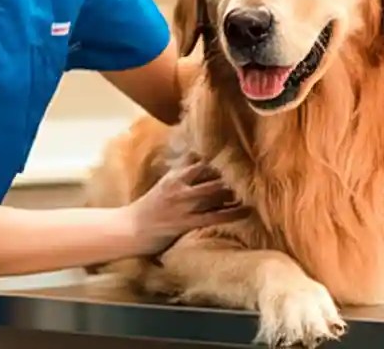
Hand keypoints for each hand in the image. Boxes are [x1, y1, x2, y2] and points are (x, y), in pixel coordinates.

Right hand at [125, 154, 248, 255]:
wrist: (129, 229)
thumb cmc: (149, 208)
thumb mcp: (165, 185)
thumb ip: (183, 173)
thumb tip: (201, 160)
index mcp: (175, 175)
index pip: (202, 160)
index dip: (222, 157)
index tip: (241, 153)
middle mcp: (180, 186)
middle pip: (212, 174)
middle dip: (232, 172)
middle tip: (254, 170)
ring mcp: (183, 204)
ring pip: (215, 193)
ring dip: (235, 190)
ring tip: (254, 188)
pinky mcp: (186, 223)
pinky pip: (215, 217)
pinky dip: (232, 213)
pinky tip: (246, 211)